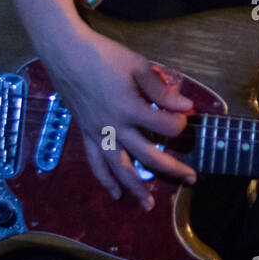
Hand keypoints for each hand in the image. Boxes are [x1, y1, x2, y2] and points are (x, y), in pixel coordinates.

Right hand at [38, 25, 198, 207]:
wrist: (66, 53)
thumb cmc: (104, 56)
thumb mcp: (138, 66)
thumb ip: (162, 90)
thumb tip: (187, 108)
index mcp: (130, 109)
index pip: (165, 126)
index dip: (180, 122)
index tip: (186, 115)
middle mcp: (115, 127)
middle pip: (148, 156)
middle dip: (173, 169)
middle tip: (192, 179)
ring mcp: (99, 134)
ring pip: (120, 169)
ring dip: (136, 189)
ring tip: (150, 205)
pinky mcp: (86, 134)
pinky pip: (96, 163)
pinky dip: (106, 181)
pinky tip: (116, 194)